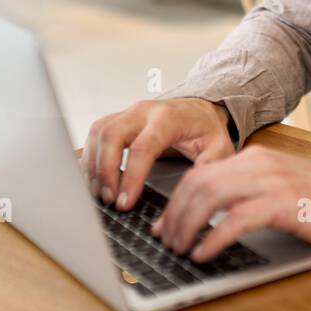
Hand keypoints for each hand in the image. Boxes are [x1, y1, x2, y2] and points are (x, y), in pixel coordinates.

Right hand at [83, 98, 233, 210]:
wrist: (199, 109)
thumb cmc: (206, 130)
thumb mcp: (219, 148)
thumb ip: (209, 166)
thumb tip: (193, 189)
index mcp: (168, 119)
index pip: (143, 147)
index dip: (131, 177)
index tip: (125, 201)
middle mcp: (144, 111)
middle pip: (112, 136)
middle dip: (105, 171)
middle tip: (110, 199)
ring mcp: (129, 112)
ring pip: (99, 133)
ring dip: (95, 165)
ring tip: (102, 193)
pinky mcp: (119, 118)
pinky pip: (96, 133)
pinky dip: (91, 157)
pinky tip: (95, 179)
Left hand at [150, 145, 310, 261]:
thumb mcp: (277, 187)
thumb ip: (245, 193)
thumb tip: (207, 215)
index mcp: (254, 158)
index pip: (200, 173)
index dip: (176, 200)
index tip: (164, 224)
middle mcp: (258, 164)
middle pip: (199, 184)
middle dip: (175, 214)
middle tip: (166, 240)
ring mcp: (271, 181)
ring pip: (211, 197)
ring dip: (188, 226)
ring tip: (181, 248)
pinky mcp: (283, 203)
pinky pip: (236, 219)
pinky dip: (214, 238)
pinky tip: (205, 253)